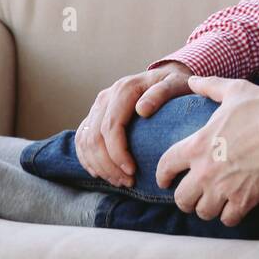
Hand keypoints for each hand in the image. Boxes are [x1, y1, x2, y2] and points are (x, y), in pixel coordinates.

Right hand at [77, 60, 192, 187]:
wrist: (166, 75)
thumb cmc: (175, 83)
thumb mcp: (177, 83)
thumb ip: (161, 93)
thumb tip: (142, 110)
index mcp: (124, 89)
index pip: (111, 127)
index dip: (118, 153)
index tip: (132, 171)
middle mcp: (106, 96)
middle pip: (95, 137)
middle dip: (109, 165)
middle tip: (128, 182)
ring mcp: (98, 105)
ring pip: (85, 141)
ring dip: (98, 165)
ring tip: (119, 181)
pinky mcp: (94, 114)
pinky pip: (81, 139)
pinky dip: (87, 158)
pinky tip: (100, 173)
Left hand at [155, 75, 258, 226]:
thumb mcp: (234, 91)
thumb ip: (209, 86)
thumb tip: (193, 80)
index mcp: (198, 145)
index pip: (165, 167)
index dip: (162, 176)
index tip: (166, 181)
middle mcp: (206, 170)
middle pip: (181, 199)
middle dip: (186, 199)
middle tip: (195, 196)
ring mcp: (225, 187)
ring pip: (203, 212)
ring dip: (209, 208)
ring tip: (216, 203)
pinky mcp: (246, 199)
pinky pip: (229, 219)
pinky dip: (231, 216)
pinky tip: (237, 207)